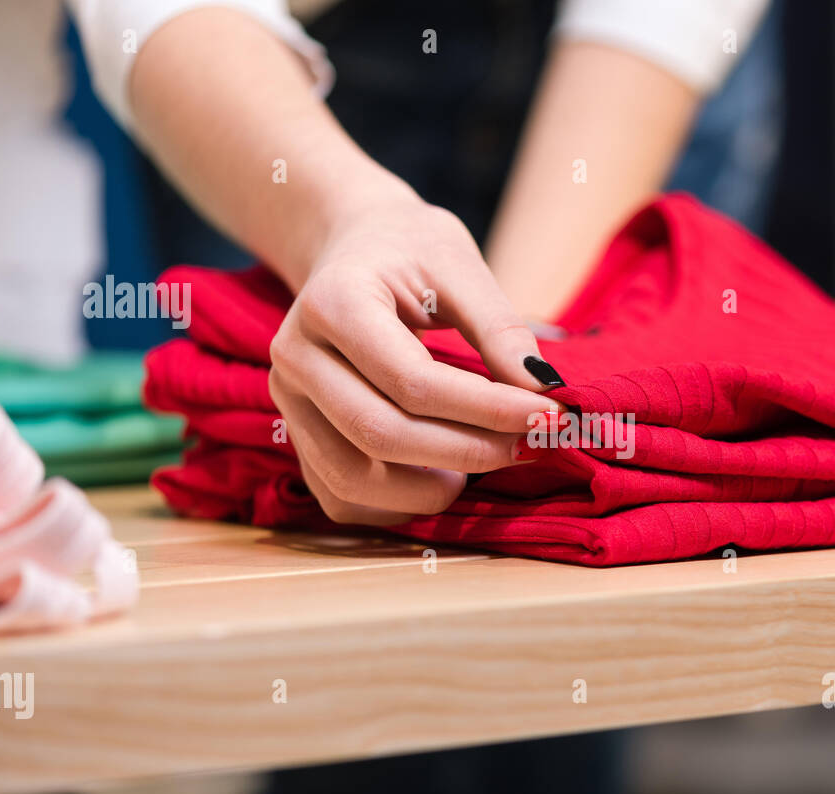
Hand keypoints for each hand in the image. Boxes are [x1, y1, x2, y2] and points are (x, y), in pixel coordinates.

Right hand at [268, 195, 563, 525]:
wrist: (350, 246)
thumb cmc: (409, 251)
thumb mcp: (459, 265)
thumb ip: (499, 327)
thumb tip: (544, 391)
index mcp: (333, 303)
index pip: (413, 380)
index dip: (486, 408)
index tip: (548, 415)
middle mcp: (295, 357)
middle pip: (380, 434)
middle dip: (467, 451)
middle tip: (530, 446)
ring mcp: (287, 402)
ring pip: (353, 477)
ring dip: (428, 490)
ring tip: (484, 465)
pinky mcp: (295, 434)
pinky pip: (339, 495)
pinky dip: (395, 506)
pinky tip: (442, 479)